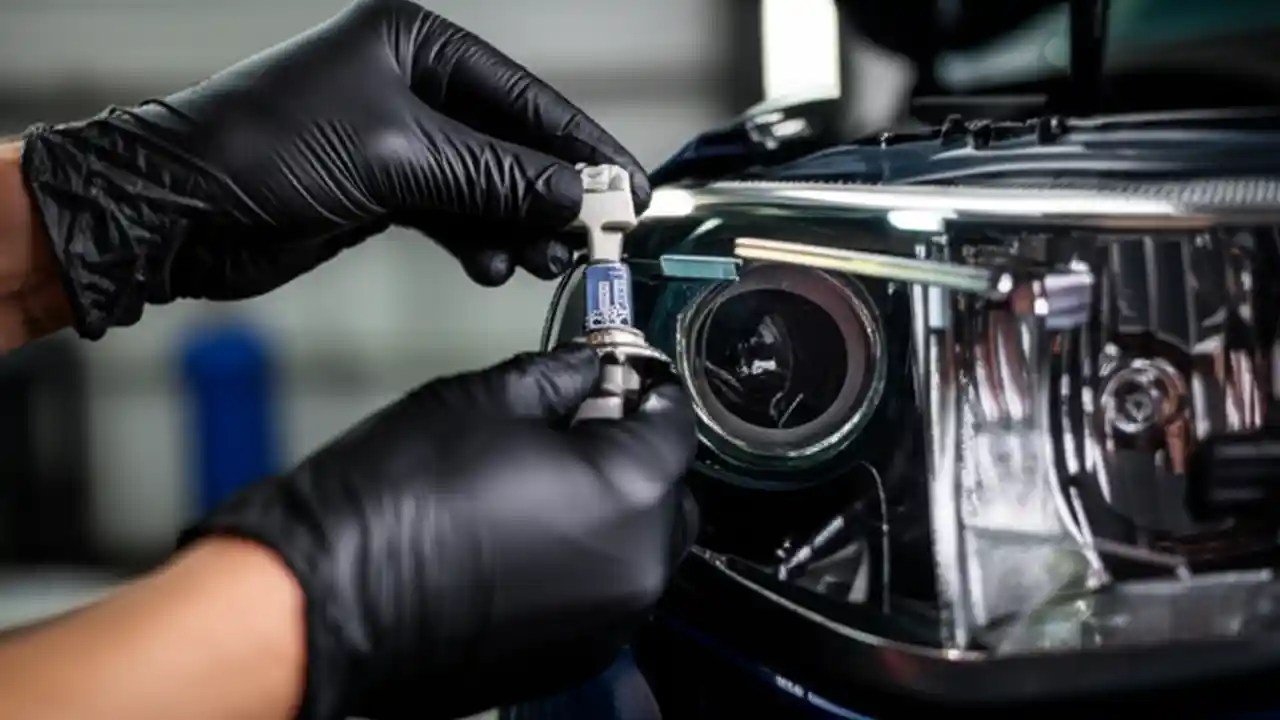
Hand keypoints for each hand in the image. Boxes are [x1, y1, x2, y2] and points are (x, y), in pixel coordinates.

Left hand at [19, 0, 649, 339]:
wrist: (176, 210)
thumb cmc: (268, 151)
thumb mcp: (397, 158)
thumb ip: (494, 177)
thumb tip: (576, 197)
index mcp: (416, 43)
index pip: (524, 97)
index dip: (582, 146)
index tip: (630, 189)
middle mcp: (411, 84)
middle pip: (511, 143)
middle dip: (552, 194)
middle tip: (596, 239)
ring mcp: (397, 139)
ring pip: (486, 185)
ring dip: (518, 225)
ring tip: (544, 262)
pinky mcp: (382, 189)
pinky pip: (453, 214)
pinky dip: (477, 240)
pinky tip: (493, 265)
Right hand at [181, 346, 697, 719]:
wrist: (327, 597)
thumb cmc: (393, 500)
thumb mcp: (484, 400)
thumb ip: (559, 377)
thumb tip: (587, 368)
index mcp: (628, 495)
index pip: (675, 428)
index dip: (650, 393)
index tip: (629, 380)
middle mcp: (634, 568)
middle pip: (670, 496)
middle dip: (638, 457)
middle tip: (583, 427)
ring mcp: (606, 622)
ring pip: (641, 552)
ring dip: (615, 514)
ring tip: (546, 483)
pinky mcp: (571, 658)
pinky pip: (605, 597)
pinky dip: (587, 564)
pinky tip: (529, 538)